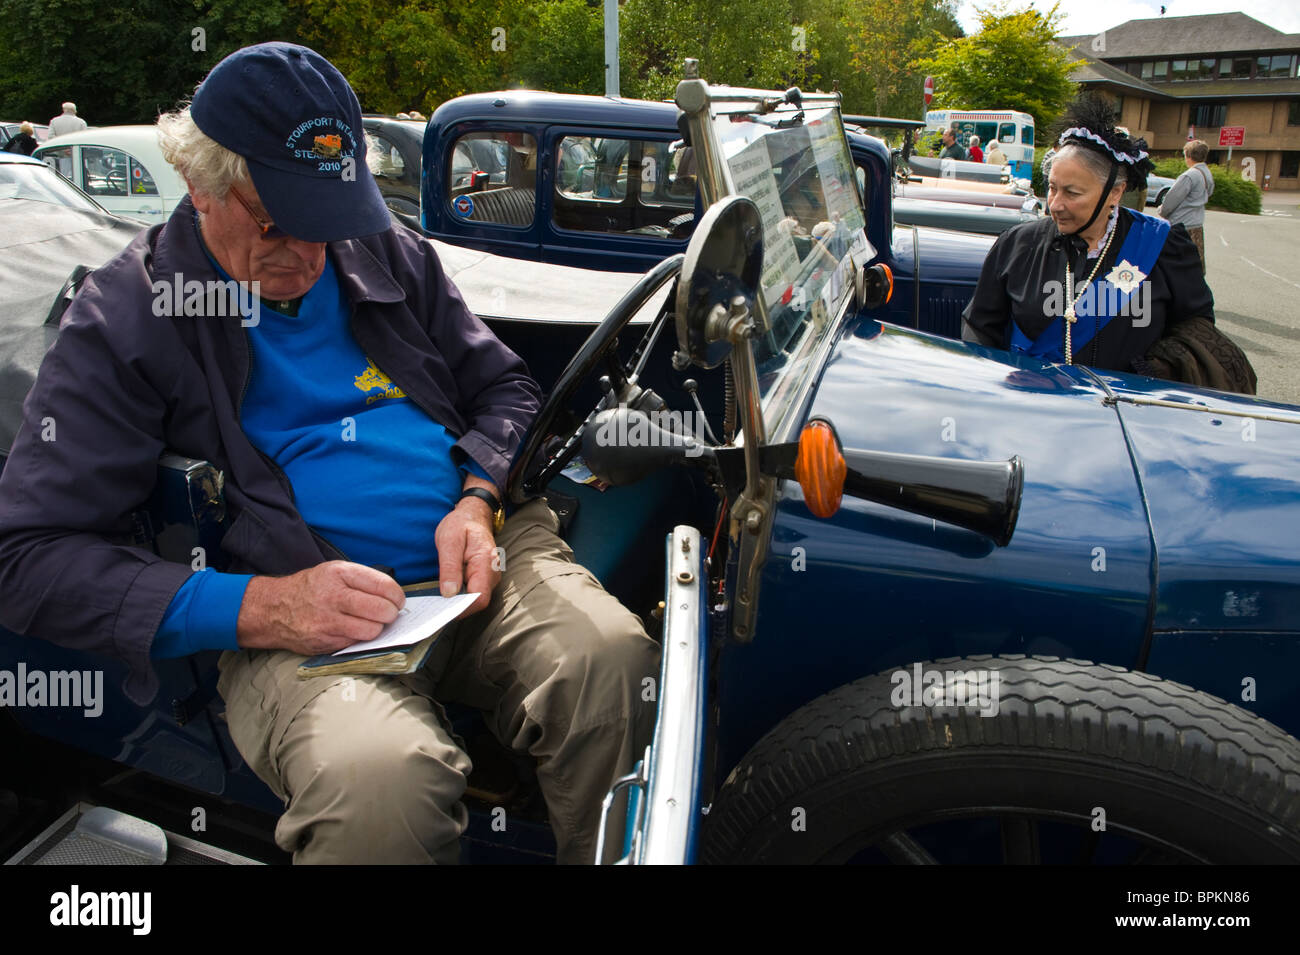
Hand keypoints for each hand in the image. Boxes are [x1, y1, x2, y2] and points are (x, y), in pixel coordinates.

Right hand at [236, 561, 404, 654]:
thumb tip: (394, 597)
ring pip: (372, 630)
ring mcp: (327, 621)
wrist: (273, 609)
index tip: (398, 600)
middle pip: (381, 610)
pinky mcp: (324, 642)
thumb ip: (363, 580)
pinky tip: (353, 630)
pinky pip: (356, 643)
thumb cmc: (311, 588)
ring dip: (378, 629)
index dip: (397, 596)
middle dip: (391, 614)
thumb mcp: (334, 571)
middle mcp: (333, 596)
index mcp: (339, 574)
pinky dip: (360, 639)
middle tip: (388, 613)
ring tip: (372, 623)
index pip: (383, 585)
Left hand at [435, 490, 500, 616]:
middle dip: (458, 607)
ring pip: (476, 599)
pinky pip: (474, 593)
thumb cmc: (460, 525)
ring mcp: (490, 576)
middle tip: (435, 606)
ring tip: (438, 600)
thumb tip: (449, 593)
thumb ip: (450, 567)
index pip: (479, 597)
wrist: (472, 515)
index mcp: (485, 562)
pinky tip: (446, 592)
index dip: (462, 608)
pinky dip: (460, 596)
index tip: (442, 610)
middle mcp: (492, 573)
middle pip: (478, 601)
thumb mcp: (449, 541)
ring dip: (458, 602)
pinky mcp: (484, 578)